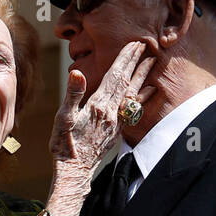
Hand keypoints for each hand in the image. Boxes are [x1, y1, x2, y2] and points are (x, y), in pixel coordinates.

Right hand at [49, 40, 154, 169]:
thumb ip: (73, 94)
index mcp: (98, 105)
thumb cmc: (65, 145)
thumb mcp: (63, 118)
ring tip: (152, 62)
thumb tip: (77, 72)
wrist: (75, 171)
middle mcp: (111, 112)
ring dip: (142, 76)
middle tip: (144, 45)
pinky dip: (142, 96)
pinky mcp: (118, 130)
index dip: (125, 59)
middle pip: (126, 81)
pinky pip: (134, 109)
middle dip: (135, 62)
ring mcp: (117, 122)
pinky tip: (149, 89)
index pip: (114, 76)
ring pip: (133, 93)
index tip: (134, 44)